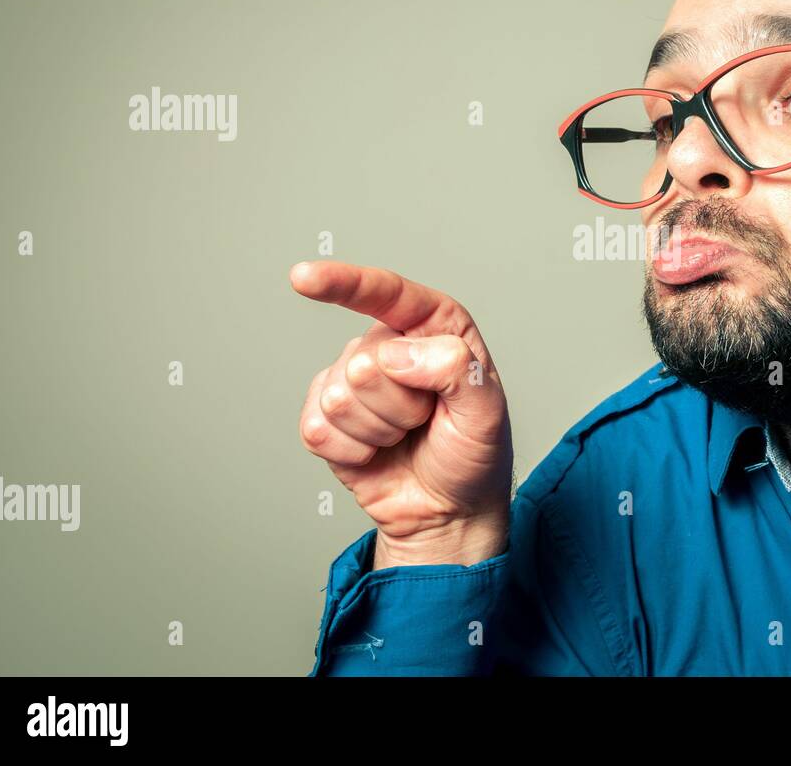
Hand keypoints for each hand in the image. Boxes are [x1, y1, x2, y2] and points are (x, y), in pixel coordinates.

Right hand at [292, 261, 512, 567]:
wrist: (448, 511)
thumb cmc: (474, 455)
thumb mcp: (486, 411)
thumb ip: (455, 369)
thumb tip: (396, 354)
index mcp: (434, 327)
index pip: (386, 294)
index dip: (344, 283)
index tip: (304, 279)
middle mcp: (389, 345)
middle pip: (363, 362)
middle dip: (399, 405)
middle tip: (425, 421)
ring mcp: (352, 380)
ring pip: (338, 397)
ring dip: (377, 431)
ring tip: (404, 437)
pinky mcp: (325, 417)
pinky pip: (316, 428)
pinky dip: (350, 452)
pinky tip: (375, 453)